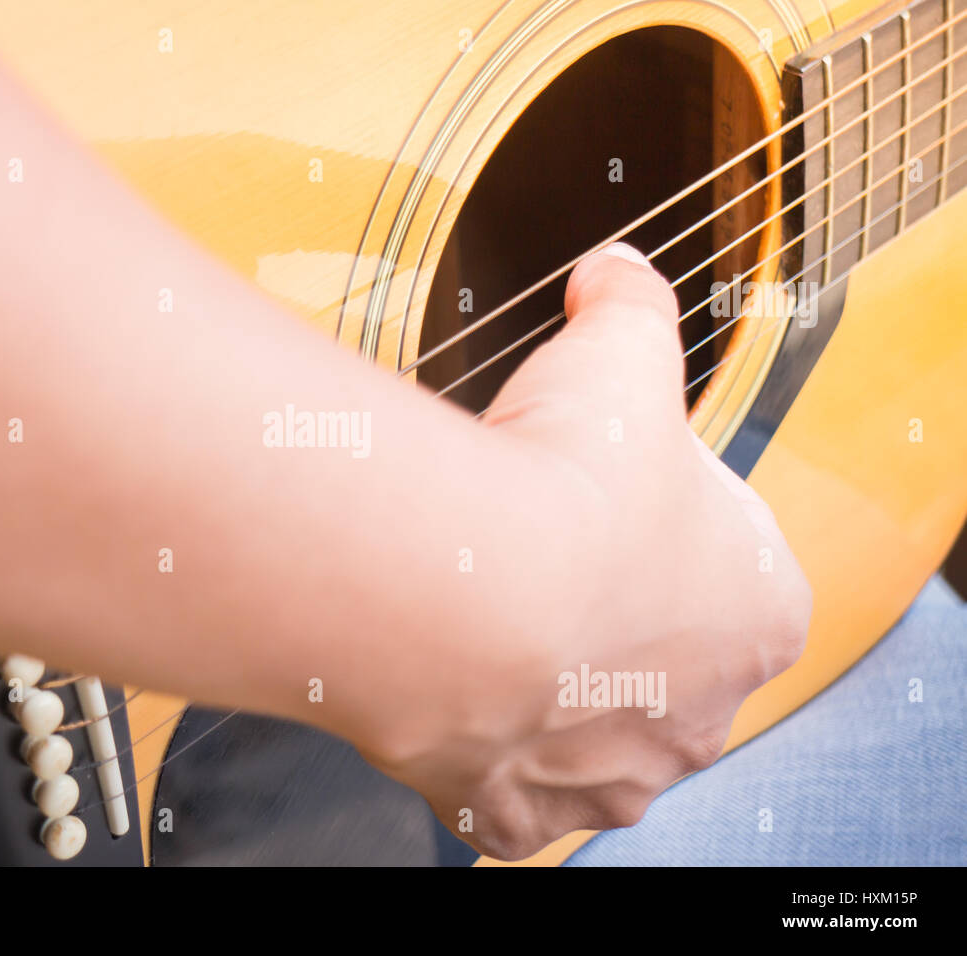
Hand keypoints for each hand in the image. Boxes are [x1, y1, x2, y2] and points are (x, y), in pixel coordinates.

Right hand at [361, 244, 811, 860]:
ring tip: (492, 625)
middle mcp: (698, 710)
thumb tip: (615, 272)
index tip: (614, 493)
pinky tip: (457, 704)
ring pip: (596, 738)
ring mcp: (608, 770)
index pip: (736, 566)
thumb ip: (631, 304)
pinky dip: (487, 759)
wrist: (464, 585)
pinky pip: (513, 798)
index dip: (672, 520)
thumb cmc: (562, 487)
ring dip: (553, 691)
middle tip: (542, 554)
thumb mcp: (621, 353)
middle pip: (665, 657)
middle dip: (611, 612)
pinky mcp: (517, 807)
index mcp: (758, 609)